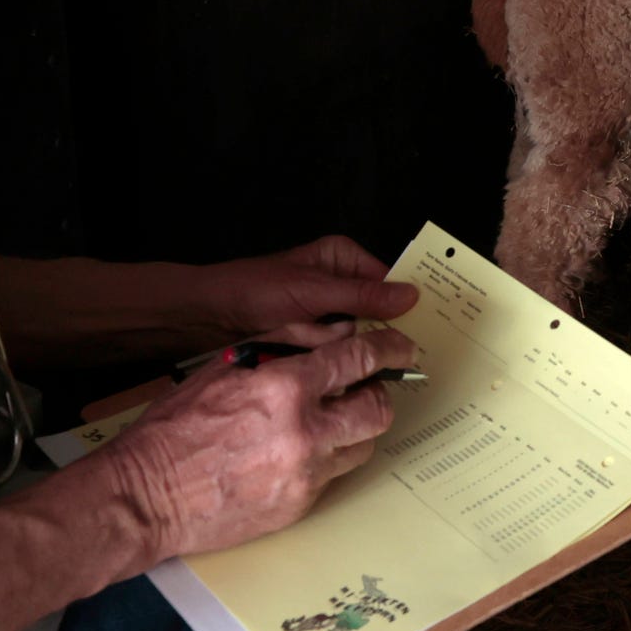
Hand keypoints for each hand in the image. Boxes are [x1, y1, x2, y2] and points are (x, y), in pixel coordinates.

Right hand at [93, 318, 418, 565]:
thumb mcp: (225, 367)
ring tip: (330, 422)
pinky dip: (326, 461)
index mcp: (285, 388)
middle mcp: (304, 432)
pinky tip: (299, 454)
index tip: (404, 347)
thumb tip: (332, 334)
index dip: (391, 349)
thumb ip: (283, 346)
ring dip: (354, 430)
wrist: (147, 496)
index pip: (360, 359)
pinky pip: (334, 478)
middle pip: (377, 409)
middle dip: (379, 393)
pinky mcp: (299, 506)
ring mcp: (305, 475)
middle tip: (369, 388)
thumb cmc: (177, 428)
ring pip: (362, 446)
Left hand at [197, 235, 417, 340]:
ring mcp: (327, 313)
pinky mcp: (313, 338)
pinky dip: (337, 360)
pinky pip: (338, 351)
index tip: (424, 334)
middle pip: (377, 313)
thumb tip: (412, 296)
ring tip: (351, 360)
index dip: (406, 308)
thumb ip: (363, 296)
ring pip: (358, 336)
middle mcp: (341, 283)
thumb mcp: (313, 292)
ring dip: (352, 350)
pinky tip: (341, 371)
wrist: (207, 317)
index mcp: (345, 258)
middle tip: (388, 355)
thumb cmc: (255, 291)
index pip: (390, 283)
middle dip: (375, 333)